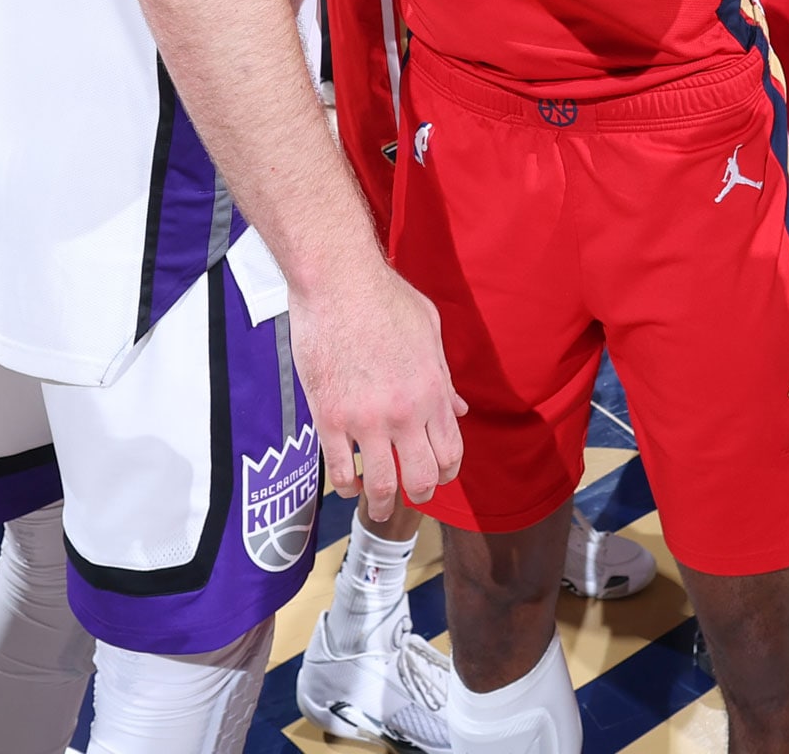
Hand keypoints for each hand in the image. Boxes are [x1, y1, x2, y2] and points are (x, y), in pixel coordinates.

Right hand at [288, 261, 466, 520]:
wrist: (336, 280)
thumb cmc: (384, 296)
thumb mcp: (429, 329)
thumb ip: (444, 376)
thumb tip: (459, 409)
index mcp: (432, 390)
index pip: (451, 452)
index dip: (448, 472)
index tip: (438, 475)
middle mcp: (404, 412)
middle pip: (422, 478)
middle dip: (420, 493)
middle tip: (410, 496)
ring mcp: (365, 419)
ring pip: (381, 484)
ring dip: (381, 503)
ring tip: (377, 508)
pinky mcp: (329, 416)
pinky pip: (340, 469)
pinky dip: (347, 485)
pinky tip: (349, 483)